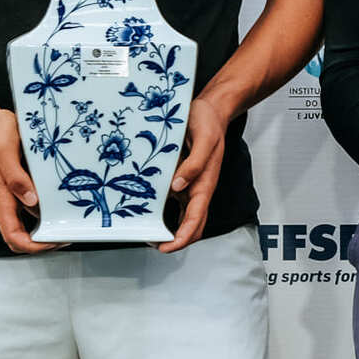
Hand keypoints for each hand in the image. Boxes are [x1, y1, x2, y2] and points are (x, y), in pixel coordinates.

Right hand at [0, 100, 63, 253]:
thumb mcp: (5, 151)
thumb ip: (16, 177)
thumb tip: (31, 202)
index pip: (14, 237)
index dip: (35, 246)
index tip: (56, 241)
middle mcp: (5, 202)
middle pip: (22, 237)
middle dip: (45, 240)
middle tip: (69, 232)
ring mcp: (10, 196)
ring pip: (30, 222)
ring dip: (49, 223)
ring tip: (70, 215)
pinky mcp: (17, 187)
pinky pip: (33, 205)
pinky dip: (47, 207)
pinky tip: (62, 198)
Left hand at [160, 92, 229, 251]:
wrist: (211, 111)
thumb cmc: (208, 123)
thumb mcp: (203, 139)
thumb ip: (194, 163)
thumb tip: (178, 186)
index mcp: (205, 184)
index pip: (196, 220)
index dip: (182, 238)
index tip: (166, 247)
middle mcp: (197, 189)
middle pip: (190, 225)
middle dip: (174, 240)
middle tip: (151, 244)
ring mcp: (190, 186)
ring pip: (181, 217)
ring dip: (168, 228)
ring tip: (146, 232)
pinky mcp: (182, 179)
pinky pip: (173, 200)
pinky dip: (163, 211)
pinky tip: (148, 210)